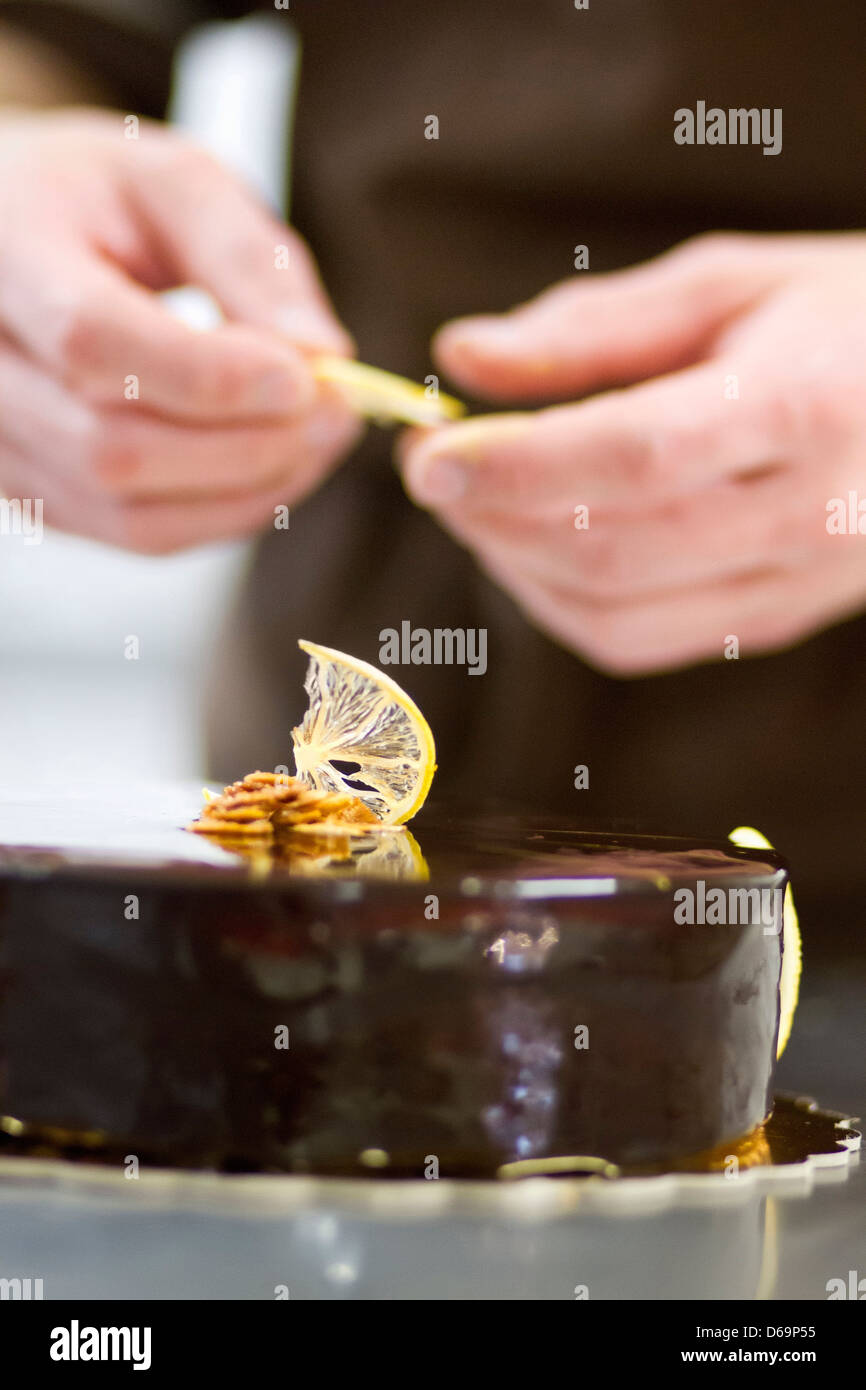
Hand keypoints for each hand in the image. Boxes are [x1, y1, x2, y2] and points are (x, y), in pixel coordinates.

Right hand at [0, 109, 360, 551]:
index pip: (94, 341)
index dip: (210, 377)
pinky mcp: (34, 491)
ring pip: (128, 511)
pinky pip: (136, 532)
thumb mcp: (172, 182)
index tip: (306, 378)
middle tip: (336, 414)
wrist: (11, 238)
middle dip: (247, 446)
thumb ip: (246, 257)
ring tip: (317, 441)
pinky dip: (223, 512)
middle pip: (113, 448)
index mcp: (4, 255)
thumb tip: (322, 355)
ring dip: (246, 491)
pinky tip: (272, 468)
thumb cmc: (92, 199)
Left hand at [402, 232, 865, 673]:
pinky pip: (639, 643)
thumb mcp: (729, 283)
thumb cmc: (840, 318)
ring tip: (477, 504)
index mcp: (803, 403)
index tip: (429, 456)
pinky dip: (559, 604)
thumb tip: (463, 357)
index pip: (635, 455)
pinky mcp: (777, 622)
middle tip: (435, 470)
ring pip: (613, 615)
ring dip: (514, 567)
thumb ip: (593, 327)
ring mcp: (798, 583)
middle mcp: (809, 511)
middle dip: (494, 518)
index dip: (517, 464)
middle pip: (611, 548)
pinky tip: (531, 548)